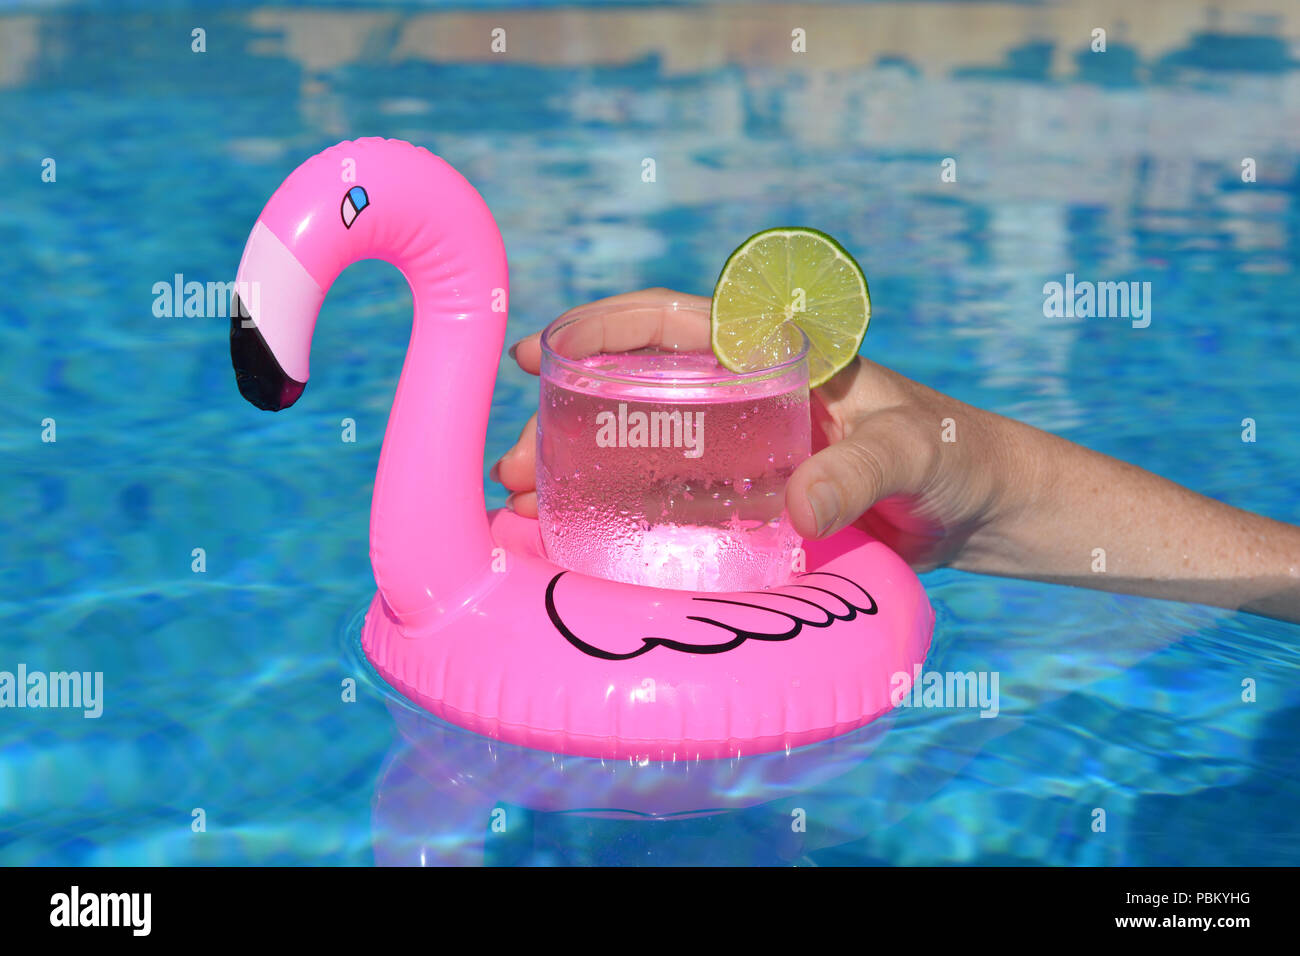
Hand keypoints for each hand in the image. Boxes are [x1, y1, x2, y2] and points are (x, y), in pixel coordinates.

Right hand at [492, 287, 1022, 571]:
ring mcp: (746, 450)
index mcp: (774, 354)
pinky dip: (627, 517)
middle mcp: (747, 395)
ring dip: (583, 473)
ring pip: (645, 449)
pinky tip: (582, 542)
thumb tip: (800, 503)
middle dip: (566, 422)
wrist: (985, 513)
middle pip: (637, 392)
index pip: (671, 324)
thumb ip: (861, 469)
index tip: (536, 354)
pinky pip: (676, 501)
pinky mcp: (752, 500)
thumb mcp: (913, 453)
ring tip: (526, 508)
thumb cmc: (957, 456)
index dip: (598, 330)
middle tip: (514, 468)